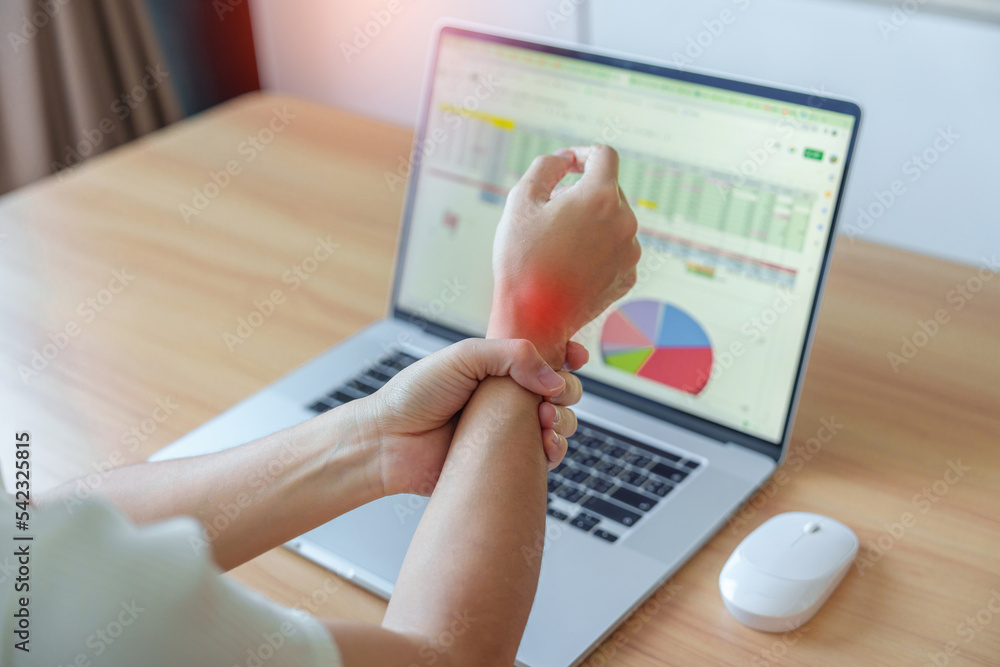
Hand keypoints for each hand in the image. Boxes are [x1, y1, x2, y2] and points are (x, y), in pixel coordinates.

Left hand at [358, 339, 586, 496]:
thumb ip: (511, 355)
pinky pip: (544, 458)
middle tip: (550, 396)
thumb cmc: (414, 395)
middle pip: (560, 390)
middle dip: (567, 390)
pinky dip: (554, 450)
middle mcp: (506, 397)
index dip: (566, 354)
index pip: (544, 356)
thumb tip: (554, 377)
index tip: (576, 356)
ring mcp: (507, 430)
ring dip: (563, 420)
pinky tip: (545, 445)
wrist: (387, 443)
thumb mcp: (463, 357)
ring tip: (542, 421)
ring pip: (559, 423)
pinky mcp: (505, 462)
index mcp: (497, 367)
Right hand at [490, 145, 640, 365]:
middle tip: (549, 212)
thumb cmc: (522, 260)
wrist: (534, 318)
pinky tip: (571, 265)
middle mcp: (625, 222)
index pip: (604, 155)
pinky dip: (597, 249)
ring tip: (557, 244)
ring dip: (590, 222)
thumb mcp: (521, 201)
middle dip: (582, 192)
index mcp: (601, 197)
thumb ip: (545, 167)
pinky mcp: (627, 277)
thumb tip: (564, 159)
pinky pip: (616, 250)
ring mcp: (630, 252)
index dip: (582, 154)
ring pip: (613, 221)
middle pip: (609, 189)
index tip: (567, 164)